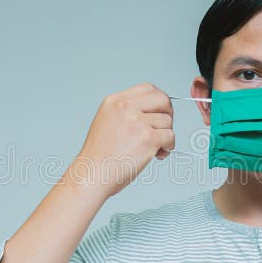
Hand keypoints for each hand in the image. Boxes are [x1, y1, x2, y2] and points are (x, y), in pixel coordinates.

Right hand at [72, 82, 174, 197]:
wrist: (91, 174)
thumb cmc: (99, 156)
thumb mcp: (107, 121)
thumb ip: (127, 112)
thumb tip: (153, 113)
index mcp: (114, 101)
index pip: (148, 88)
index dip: (159, 100)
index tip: (160, 112)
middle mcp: (125, 108)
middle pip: (162, 99)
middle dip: (168, 114)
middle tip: (163, 128)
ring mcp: (137, 122)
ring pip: (167, 121)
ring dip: (166, 135)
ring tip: (155, 148)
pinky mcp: (147, 138)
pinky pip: (170, 136)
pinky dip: (169, 146)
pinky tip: (158, 153)